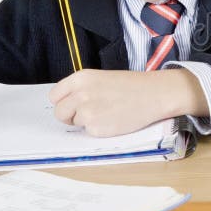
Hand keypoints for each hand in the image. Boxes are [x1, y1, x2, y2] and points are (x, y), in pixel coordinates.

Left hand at [49, 69, 208, 136]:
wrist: (155, 94)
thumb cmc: (133, 86)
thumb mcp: (102, 78)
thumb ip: (82, 89)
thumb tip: (68, 104)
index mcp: (80, 78)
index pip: (54, 96)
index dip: (63, 102)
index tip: (72, 105)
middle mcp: (80, 94)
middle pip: (59, 112)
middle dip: (70, 116)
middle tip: (89, 113)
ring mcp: (87, 112)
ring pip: (74, 123)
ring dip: (86, 122)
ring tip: (107, 113)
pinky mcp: (96, 128)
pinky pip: (89, 132)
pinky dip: (100, 129)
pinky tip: (114, 120)